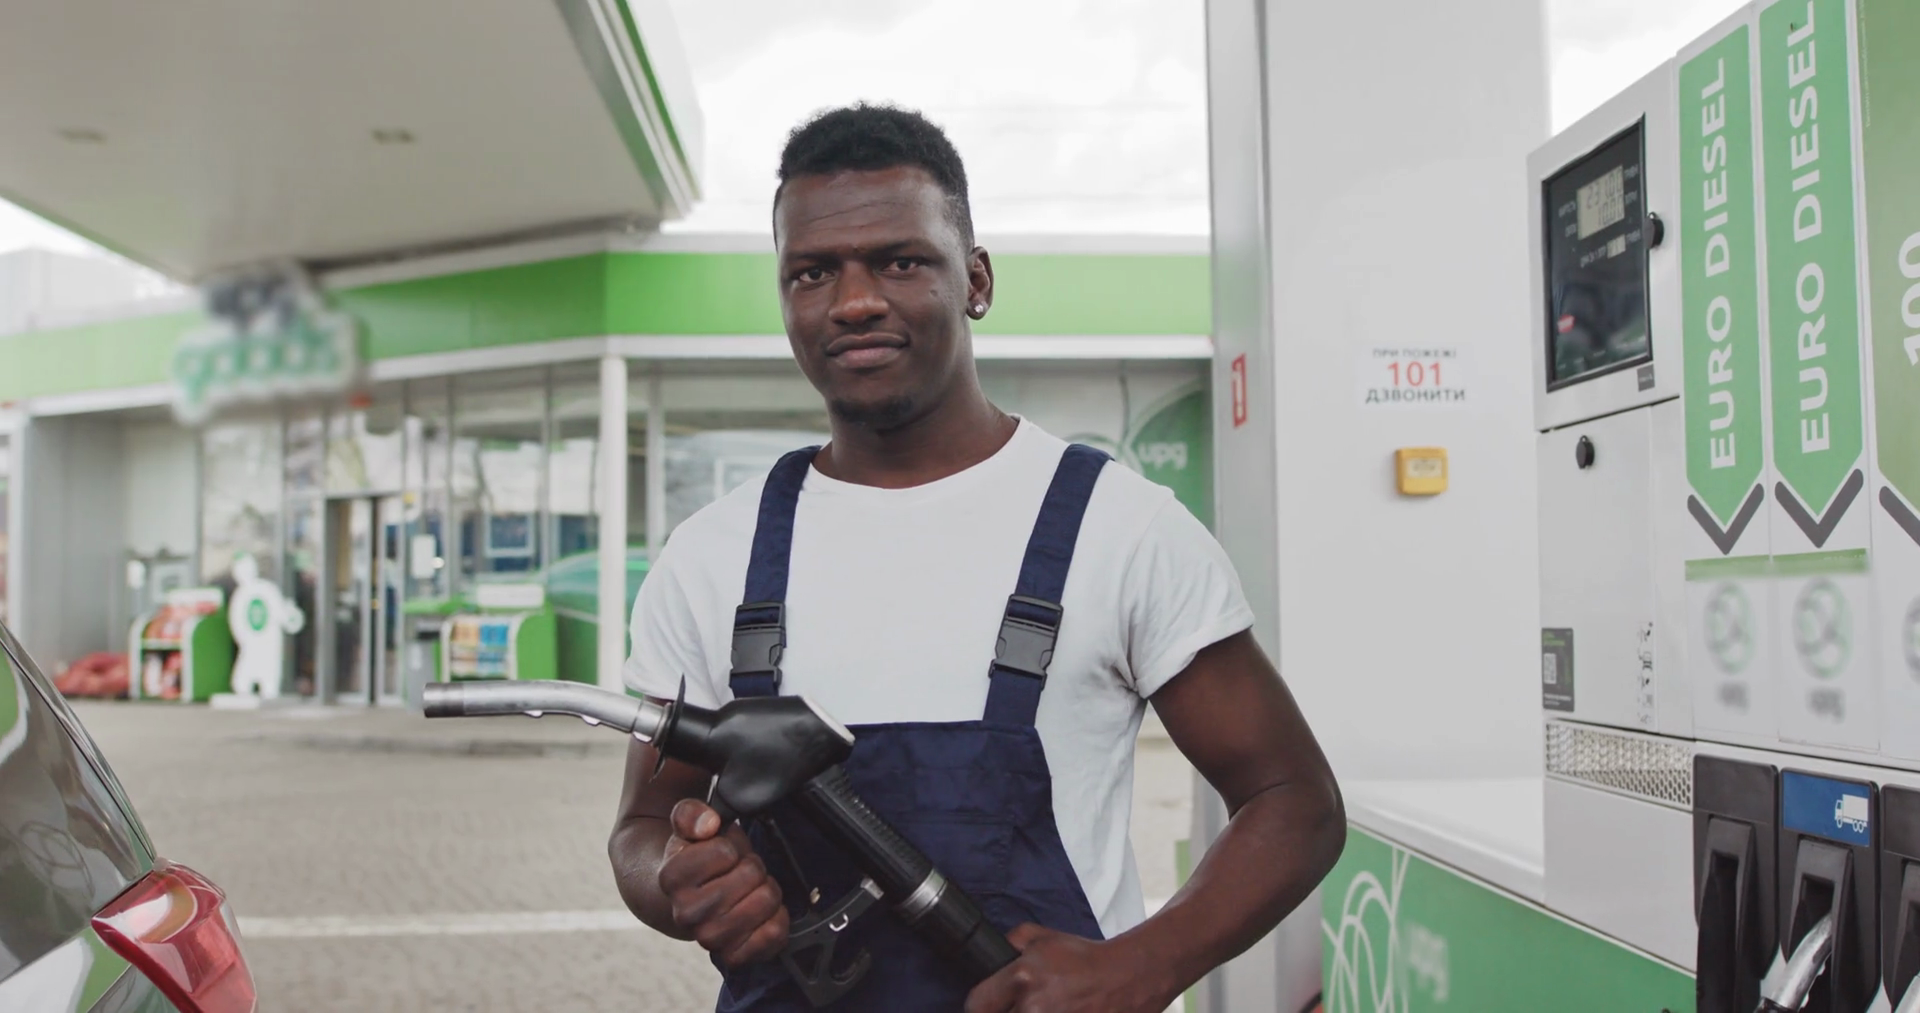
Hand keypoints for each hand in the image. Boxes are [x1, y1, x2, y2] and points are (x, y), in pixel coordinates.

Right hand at [657, 799, 788, 965]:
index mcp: (671, 878)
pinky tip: (762, 911)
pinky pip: (773, 935)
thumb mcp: (688, 826)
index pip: (726, 852)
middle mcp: (686, 914)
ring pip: (766, 903)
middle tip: (739, 871)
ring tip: (751, 889)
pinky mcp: (732, 957)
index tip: (722, 854)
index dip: (731, 847)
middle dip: (753, 866)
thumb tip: (708, 824)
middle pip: (751, 875)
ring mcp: (709, 938)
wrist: (687, 897)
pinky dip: (777, 919)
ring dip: (766, 890)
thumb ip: (691, 814)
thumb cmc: (695, 857)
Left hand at [963, 924, 1174, 1012]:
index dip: (982, 1006)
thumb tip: (993, 954)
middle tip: (1023, 1007)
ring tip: (1046, 1008)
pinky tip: (1062, 1011)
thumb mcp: (1044, 937)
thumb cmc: (1085, 958)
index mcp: (1021, 978)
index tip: (989, 1006)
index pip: (976, 1005)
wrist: (1128, 976)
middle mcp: (1033, 1007)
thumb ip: (1011, 942)